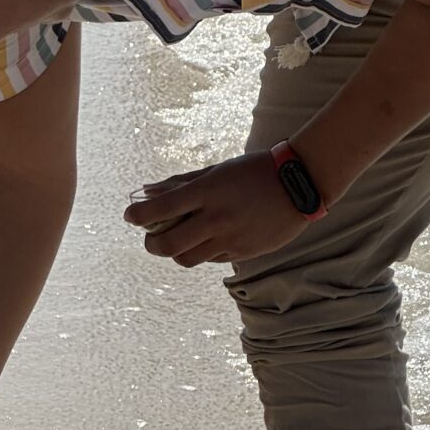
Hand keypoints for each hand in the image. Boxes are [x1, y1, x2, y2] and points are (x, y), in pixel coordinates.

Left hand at [123, 151, 311, 266]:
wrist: (299, 184)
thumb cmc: (253, 171)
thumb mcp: (215, 170)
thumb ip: (179, 184)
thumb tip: (146, 192)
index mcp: (207, 192)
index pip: (160, 209)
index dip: (138, 215)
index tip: (130, 215)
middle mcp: (216, 218)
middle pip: (168, 246)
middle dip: (151, 245)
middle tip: (150, 238)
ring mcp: (230, 239)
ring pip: (187, 259)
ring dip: (176, 252)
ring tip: (179, 239)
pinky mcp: (243, 253)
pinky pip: (211, 259)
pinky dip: (203, 251)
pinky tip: (210, 237)